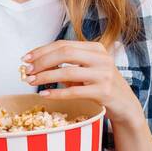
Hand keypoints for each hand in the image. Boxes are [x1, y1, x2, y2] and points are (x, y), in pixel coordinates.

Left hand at [21, 39, 142, 126]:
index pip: (64, 44)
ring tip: (31, 82)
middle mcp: (101, 58)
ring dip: (45, 77)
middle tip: (27, 70)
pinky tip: (44, 94)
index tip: (26, 58)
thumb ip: (67, 64)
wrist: (125, 105)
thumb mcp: (86, 70)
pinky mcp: (104, 91)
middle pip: (65, 53)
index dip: (42, 50)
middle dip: (42, 61)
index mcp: (96, 48)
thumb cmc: (101, 86)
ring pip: (68, 71)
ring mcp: (104, 74)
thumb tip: (37, 65)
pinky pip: (75, 91)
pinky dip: (57, 93)